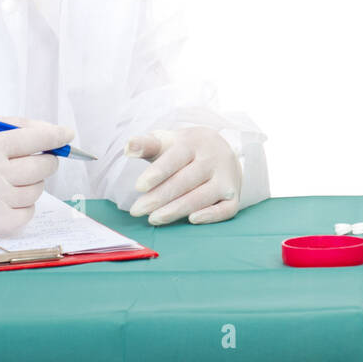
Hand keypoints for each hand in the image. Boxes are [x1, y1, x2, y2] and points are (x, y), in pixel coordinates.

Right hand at [0, 117, 66, 237]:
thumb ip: (7, 128)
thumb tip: (46, 131)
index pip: (36, 138)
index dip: (56, 135)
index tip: (67, 134)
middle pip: (42, 165)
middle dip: (47, 159)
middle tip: (41, 157)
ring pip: (37, 189)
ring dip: (32, 182)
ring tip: (9, 179)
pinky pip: (28, 212)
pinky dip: (24, 205)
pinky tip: (6, 198)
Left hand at [125, 126, 241, 224]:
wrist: (220, 152)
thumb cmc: (184, 151)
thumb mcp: (167, 142)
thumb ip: (146, 144)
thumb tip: (128, 146)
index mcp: (196, 141)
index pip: (176, 157)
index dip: (157, 172)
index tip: (138, 187)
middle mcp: (215, 158)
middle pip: (186, 180)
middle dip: (160, 197)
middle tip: (137, 210)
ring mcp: (227, 178)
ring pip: (202, 196)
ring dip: (177, 209)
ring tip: (154, 219)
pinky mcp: (234, 196)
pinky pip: (226, 209)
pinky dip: (211, 216)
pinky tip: (191, 220)